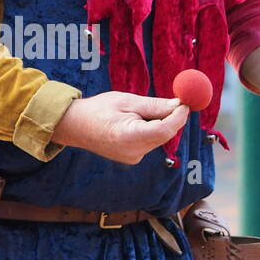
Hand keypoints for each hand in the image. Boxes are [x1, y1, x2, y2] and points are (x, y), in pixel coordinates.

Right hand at [52, 91, 189, 163]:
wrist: (74, 126)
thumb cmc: (98, 109)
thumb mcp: (127, 101)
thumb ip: (154, 105)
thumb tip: (178, 104)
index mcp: (129, 137)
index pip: (164, 130)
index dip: (178, 116)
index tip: (185, 103)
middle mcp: (133, 152)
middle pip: (164, 135)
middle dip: (173, 119)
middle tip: (176, 101)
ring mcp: (132, 158)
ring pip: (159, 139)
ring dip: (161, 124)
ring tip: (144, 110)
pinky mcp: (132, 158)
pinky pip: (150, 143)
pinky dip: (151, 130)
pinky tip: (137, 121)